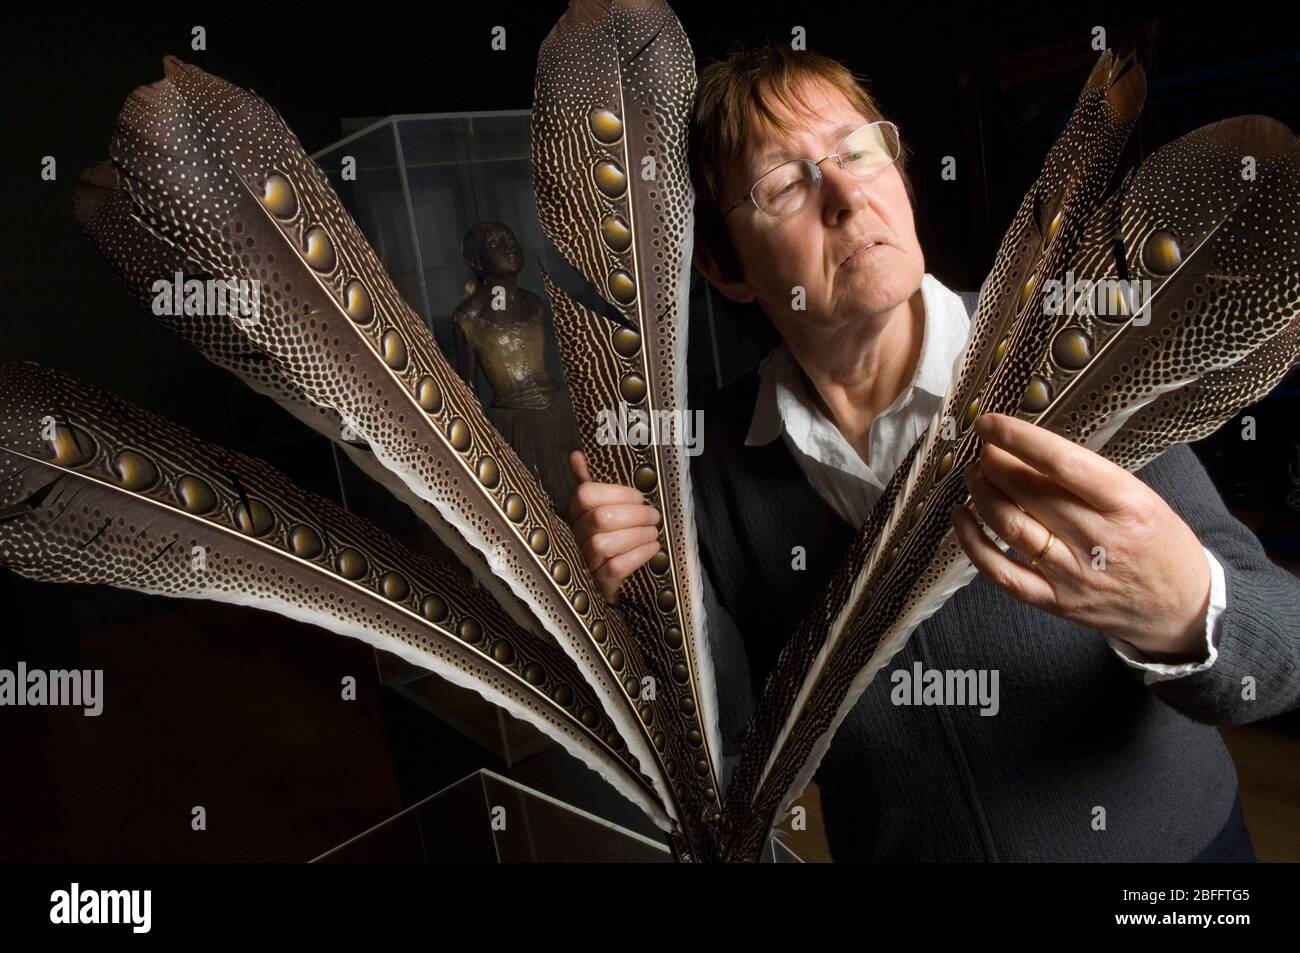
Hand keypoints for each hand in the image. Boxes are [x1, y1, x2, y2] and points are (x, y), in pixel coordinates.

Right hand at [565, 450, 661, 603]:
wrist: (595, 582)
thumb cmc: (598, 538)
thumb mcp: (591, 510)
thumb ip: (587, 483)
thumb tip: (577, 454)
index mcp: (571, 513)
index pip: (584, 494)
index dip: (616, 493)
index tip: (638, 497)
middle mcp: (572, 537)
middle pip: (601, 518)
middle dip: (635, 515)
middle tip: (653, 515)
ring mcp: (583, 562)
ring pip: (605, 544)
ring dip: (637, 535)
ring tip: (653, 532)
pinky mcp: (597, 584)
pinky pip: (615, 568)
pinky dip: (638, 556)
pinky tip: (652, 549)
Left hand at [949, 413, 1210, 662]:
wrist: (1182, 608)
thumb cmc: (1159, 542)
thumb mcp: (1142, 497)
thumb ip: (1089, 477)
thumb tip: (1027, 448)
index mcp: (1127, 504)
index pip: (1061, 462)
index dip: (1018, 439)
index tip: (990, 424)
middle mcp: (1098, 539)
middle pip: (1028, 492)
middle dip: (994, 464)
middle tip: (984, 450)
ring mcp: (1074, 574)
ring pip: (1009, 527)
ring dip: (981, 495)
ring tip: (974, 476)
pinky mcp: (1055, 601)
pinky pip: (1000, 572)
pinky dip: (972, 542)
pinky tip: (962, 517)